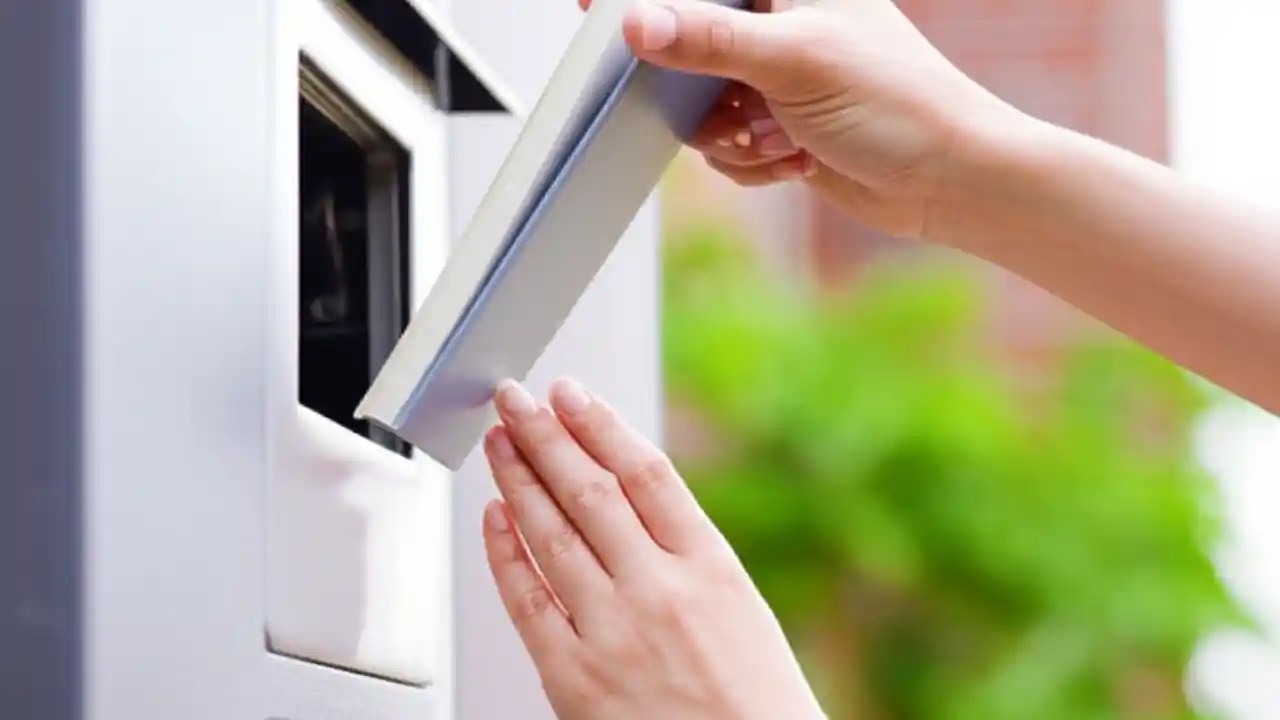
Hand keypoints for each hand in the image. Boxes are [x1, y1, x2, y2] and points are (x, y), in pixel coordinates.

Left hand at [482, 378, 823, 719]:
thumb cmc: (754, 703)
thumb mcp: (741, 609)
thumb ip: (683, 552)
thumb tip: (621, 494)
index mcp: (712, 569)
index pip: (645, 473)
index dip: (599, 424)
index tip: (571, 393)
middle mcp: (660, 592)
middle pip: (589, 491)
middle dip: (546, 435)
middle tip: (516, 398)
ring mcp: (612, 633)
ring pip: (552, 533)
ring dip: (518, 478)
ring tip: (499, 440)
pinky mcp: (574, 678)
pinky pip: (528, 600)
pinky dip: (506, 552)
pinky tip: (494, 515)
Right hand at [582, 0, 1025, 241]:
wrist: (948, 182)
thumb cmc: (900, 105)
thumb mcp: (795, 61)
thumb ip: (709, 38)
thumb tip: (638, 20)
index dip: (653, 5)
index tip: (598, 12)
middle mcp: (781, 23)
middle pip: (690, 47)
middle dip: (707, 95)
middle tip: (741, 108)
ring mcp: (776, 78)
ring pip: (700, 108)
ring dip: (733, 138)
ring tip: (783, 139)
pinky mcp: (778, 126)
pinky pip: (724, 146)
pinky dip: (749, 162)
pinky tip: (795, 160)